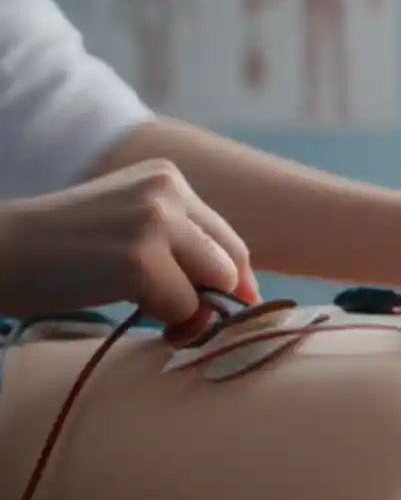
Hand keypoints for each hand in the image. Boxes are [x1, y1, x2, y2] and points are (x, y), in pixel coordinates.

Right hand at [0, 160, 258, 340]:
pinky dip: (164, 321)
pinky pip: (182, 309)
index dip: (234, 278)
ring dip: (188, 310)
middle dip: (217, 298)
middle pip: (231, 261)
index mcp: (168, 178)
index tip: (230, 305)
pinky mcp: (141, 262)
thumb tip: (240, 289)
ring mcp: (156, 224)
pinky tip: (126, 307)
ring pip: (212, 286)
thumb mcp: (128, 221)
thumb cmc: (61, 249)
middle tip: (186, 319)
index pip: (227, 237)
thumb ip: (179, 241)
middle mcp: (168, 192)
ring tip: (146, 307)